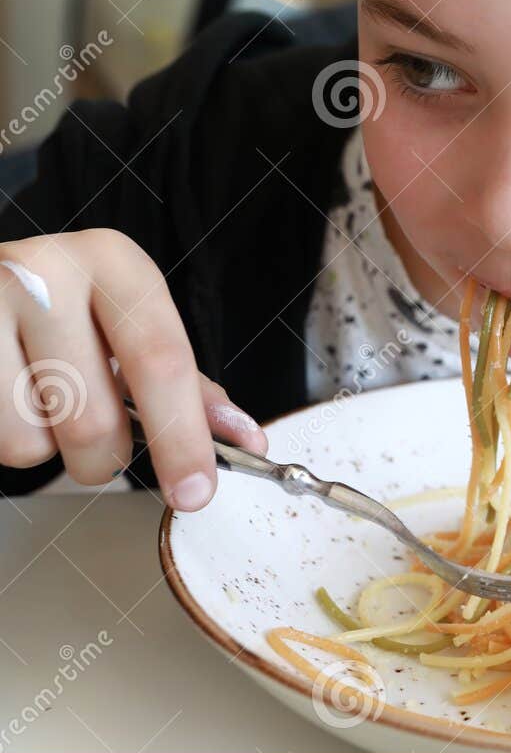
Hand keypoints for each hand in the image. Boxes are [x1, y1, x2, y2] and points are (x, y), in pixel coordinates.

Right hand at [0, 230, 266, 508]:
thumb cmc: (66, 306)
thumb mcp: (129, 323)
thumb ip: (186, 384)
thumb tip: (245, 438)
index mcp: (114, 261)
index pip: (161, 361)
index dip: (183, 438)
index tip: (196, 492)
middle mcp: (49, 272)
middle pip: (96, 418)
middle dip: (107, 458)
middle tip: (104, 447)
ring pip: (36, 441)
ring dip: (49, 449)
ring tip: (44, 404)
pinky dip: (10, 438)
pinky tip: (11, 398)